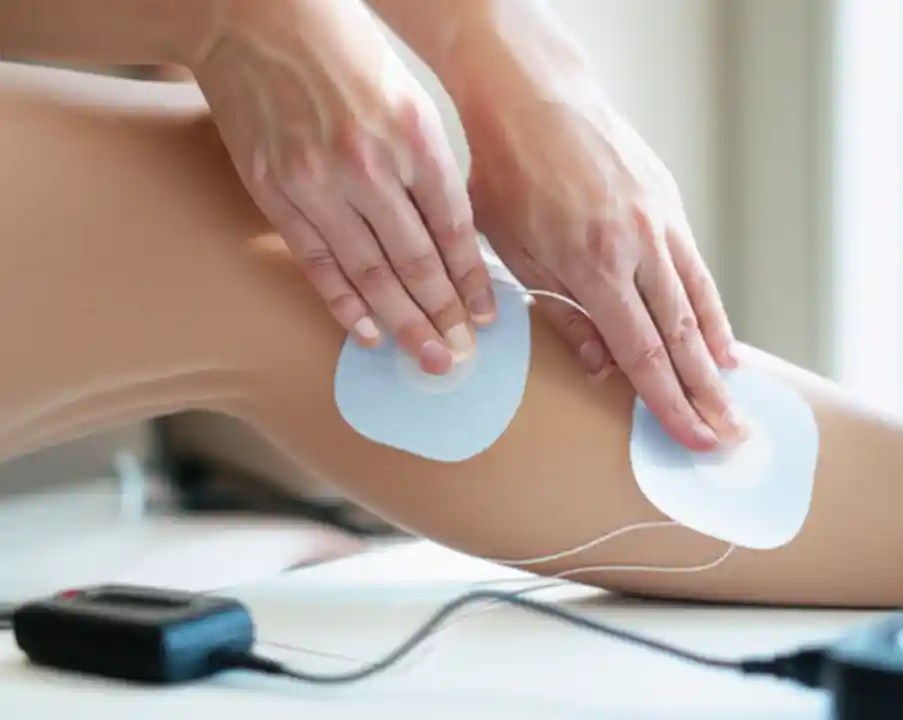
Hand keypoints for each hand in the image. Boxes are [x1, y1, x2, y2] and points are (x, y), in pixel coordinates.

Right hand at [190, 0, 493, 373]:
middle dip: (443, 317)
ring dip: (400, 322)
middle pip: (416, 261)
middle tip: (459, 359)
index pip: (454, 230)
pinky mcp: (273, 189)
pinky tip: (365, 331)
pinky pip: (316, 260)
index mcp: (413, 136)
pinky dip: (341, 301)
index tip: (487, 317)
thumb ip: (426, 165)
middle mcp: (368, 163)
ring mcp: (316, 180)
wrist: (255, 15)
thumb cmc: (343, 51)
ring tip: (424, 357)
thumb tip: (452, 239)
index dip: (472, 281)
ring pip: (368, 271)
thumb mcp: (406, 99)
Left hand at [466, 88, 746, 450]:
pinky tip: (722, 341)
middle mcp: (639, 246)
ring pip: (699, 304)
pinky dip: (712, 310)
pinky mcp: (668, 203)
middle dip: (707, 395)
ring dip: (717, 359)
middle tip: (732, 436)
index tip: (695, 439)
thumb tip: (605, 369)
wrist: (533, 95)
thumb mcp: (514, 250)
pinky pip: (697, 269)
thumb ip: (562, 314)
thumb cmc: (507, 173)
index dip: (671, 403)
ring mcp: (660, 222)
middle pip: (681, 337)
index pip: (643, 353)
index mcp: (594, 264)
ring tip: (735, 399)